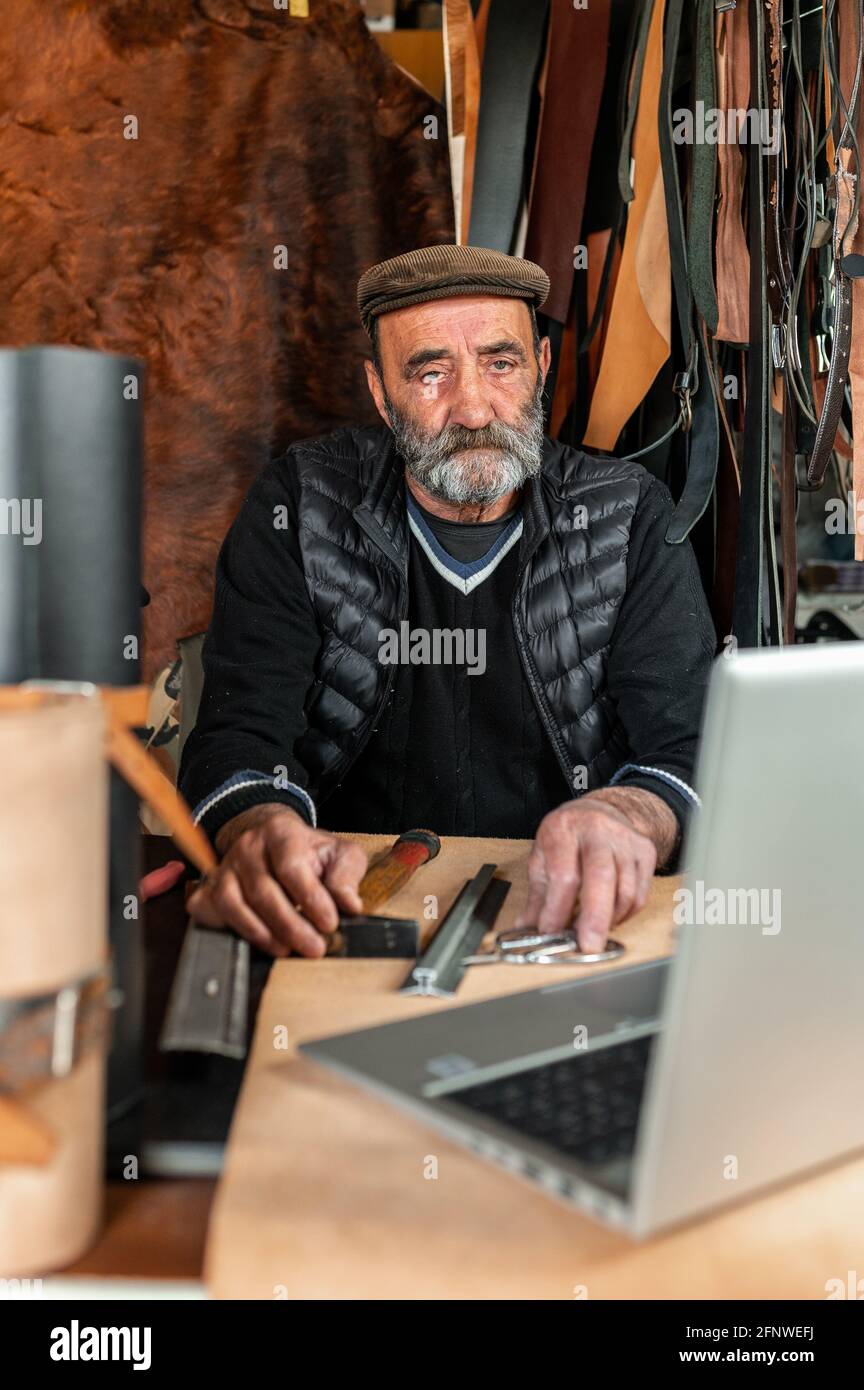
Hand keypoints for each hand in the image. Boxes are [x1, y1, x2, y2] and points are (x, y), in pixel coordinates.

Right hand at [186, 805, 366, 957]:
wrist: (272, 840)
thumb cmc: (309, 852)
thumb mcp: (339, 854)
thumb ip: (347, 876)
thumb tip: (349, 904)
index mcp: (281, 832)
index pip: (291, 866)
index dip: (310, 898)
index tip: (329, 924)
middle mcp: (248, 847)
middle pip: (263, 891)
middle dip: (290, 926)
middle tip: (313, 948)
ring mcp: (225, 867)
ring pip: (233, 903)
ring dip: (260, 932)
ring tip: (285, 949)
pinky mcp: (211, 886)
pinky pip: (209, 910)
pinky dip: (227, 928)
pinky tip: (253, 942)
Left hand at [518, 789, 676, 952]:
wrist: (599, 811)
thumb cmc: (567, 837)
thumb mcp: (542, 858)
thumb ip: (538, 897)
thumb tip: (527, 929)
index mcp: (564, 830)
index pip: (564, 875)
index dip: (558, 909)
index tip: (551, 933)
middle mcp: (598, 830)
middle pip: (601, 877)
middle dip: (595, 918)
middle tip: (588, 946)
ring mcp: (625, 839)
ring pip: (625, 890)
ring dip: (608, 920)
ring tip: (591, 931)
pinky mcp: (645, 851)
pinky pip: (640, 894)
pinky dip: (625, 914)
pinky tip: (610, 917)